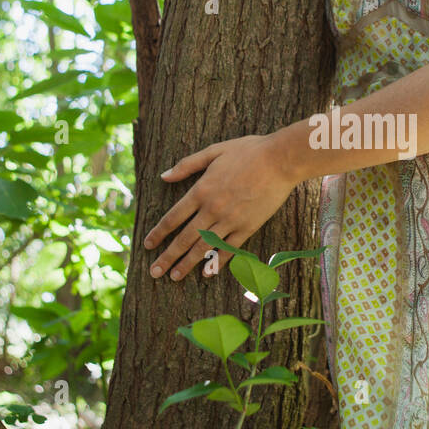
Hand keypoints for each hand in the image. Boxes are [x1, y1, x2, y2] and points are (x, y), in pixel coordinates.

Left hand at [143, 133, 295, 282]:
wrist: (280, 160)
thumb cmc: (248, 151)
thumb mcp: (214, 151)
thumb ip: (187, 165)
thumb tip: (163, 176)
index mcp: (201, 190)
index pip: (173, 217)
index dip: (159, 233)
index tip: (148, 245)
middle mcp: (212, 209)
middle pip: (184, 238)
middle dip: (167, 257)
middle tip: (154, 272)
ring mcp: (231, 220)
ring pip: (204, 247)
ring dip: (187, 264)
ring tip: (174, 277)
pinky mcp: (248, 227)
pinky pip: (229, 249)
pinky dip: (217, 262)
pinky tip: (207, 274)